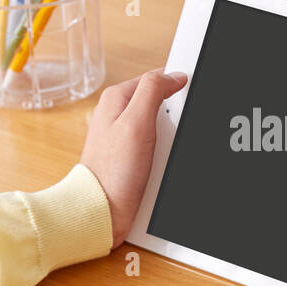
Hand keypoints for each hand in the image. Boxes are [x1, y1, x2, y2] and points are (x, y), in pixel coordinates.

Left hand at [80, 69, 187, 248]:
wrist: (103, 209)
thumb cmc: (113, 170)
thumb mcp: (136, 121)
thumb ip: (153, 90)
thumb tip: (173, 76)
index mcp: (116, 98)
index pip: (156, 79)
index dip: (175, 88)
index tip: (183, 103)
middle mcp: (118, 114)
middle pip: (160, 104)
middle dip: (172, 118)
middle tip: (167, 135)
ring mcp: (124, 136)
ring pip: (162, 128)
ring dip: (169, 141)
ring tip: (159, 155)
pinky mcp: (131, 156)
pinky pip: (157, 148)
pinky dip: (163, 156)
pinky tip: (158, 166)